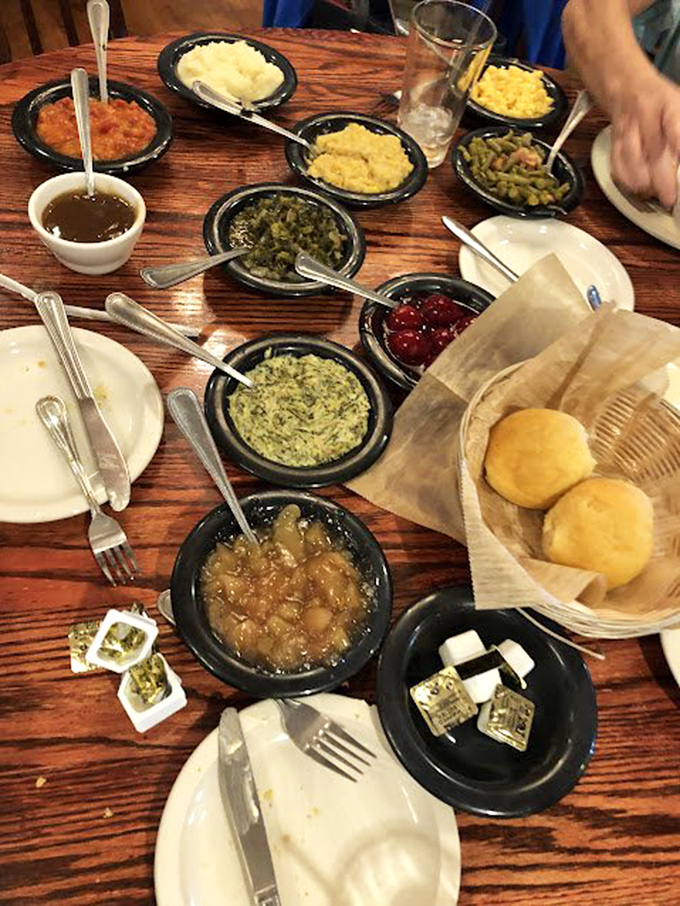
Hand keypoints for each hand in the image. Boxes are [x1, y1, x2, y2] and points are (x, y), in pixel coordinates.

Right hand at [609, 72, 679, 207]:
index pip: (674, 125)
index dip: (678, 144)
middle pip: (652, 149)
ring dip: (642, 180)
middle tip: (670, 197)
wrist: (626, 87)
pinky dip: (625, 179)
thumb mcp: (679, 107)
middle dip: (661, 177)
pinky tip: (635, 188)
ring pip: (630, 158)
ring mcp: (627, 130)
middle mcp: (644, 117)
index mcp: (667, 105)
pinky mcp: (614, 142)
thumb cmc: (658, 100)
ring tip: (652, 194)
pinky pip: (616, 163)